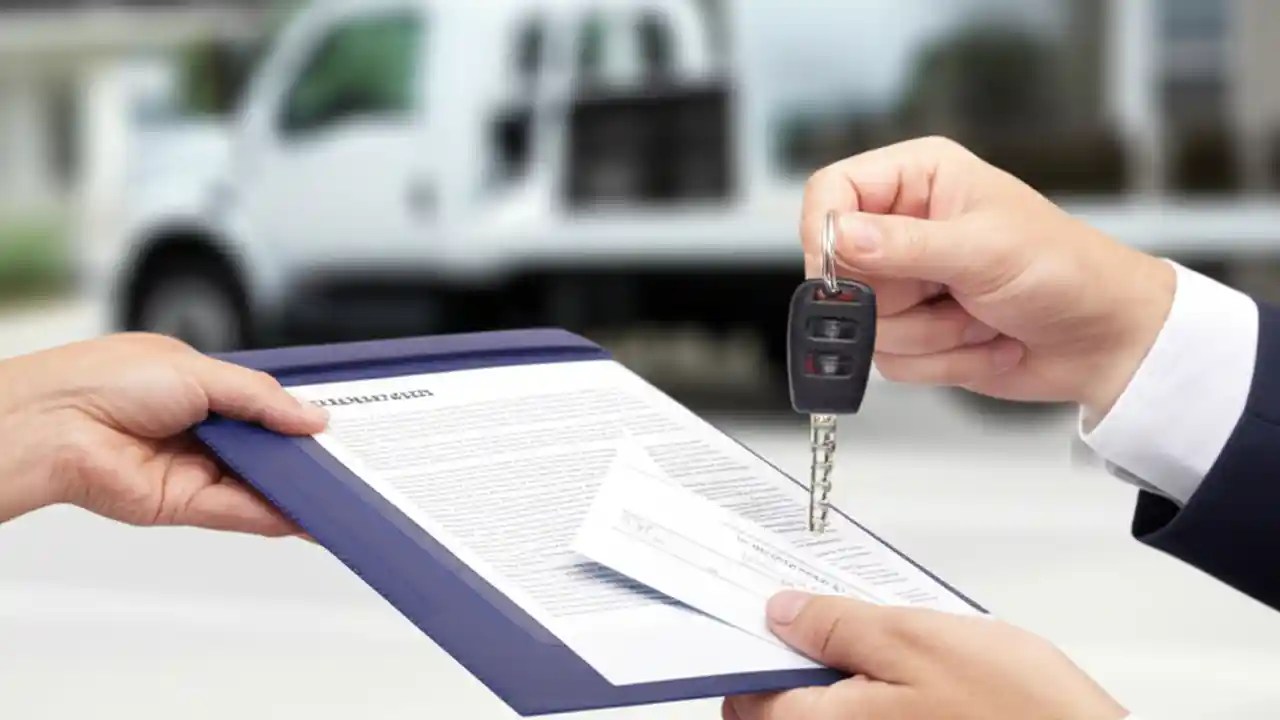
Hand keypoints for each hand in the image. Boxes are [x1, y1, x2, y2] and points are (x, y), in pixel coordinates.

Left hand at [0, 333, 326, 534]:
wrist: (55, 423)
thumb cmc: (106, 381)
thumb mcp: (201, 373)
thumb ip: (261, 399)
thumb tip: (312, 419)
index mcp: (203, 390)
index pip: (265, 407)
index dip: (300, 416)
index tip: (339, 424)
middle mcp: (201, 432)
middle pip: (267, 450)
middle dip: (306, 456)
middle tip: (353, 460)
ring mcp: (194, 471)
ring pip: (259, 485)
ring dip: (297, 490)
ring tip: (344, 491)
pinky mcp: (184, 505)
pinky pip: (239, 513)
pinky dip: (274, 516)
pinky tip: (308, 516)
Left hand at [724, 592, 1126, 719]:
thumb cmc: (1018, 712)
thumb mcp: (916, 639)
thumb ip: (837, 625)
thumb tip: (782, 612)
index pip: (745, 698)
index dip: (748, 650)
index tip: (761, 616)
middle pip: (784, 711)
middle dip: (798, 660)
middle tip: (831, 617)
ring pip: (830, 713)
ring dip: (840, 674)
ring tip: (884, 644)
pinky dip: (873, 694)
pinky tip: (908, 676)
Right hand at [801, 136, 1175, 419]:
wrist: (1107, 339)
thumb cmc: (1067, 271)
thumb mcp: (984, 249)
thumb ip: (904, 244)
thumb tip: (839, 235)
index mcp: (917, 179)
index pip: (831, 191)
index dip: (824, 233)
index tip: (840, 273)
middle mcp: (903, 227)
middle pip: (839, 270)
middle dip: (897, 299)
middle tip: (948, 294)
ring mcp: (906, 283)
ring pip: (864, 325)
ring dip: (931, 334)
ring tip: (982, 315)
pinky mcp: (914, 331)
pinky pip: (889, 360)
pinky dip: (943, 360)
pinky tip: (985, 338)